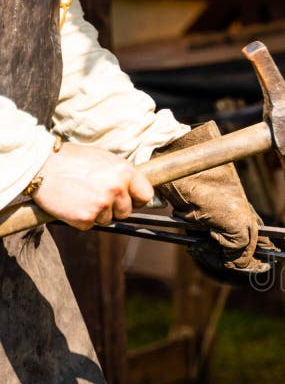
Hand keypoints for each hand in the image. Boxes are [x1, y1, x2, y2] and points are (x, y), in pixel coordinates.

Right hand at [32, 142, 152, 229]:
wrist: (39, 164)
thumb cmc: (71, 159)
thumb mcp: (103, 158)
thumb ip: (122, 174)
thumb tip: (138, 190)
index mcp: (124, 171)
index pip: (146, 195)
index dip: (137, 199)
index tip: (130, 200)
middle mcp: (117, 188)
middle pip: (126, 211)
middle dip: (114, 207)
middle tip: (95, 195)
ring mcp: (102, 204)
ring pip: (108, 220)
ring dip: (97, 213)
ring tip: (80, 196)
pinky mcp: (86, 218)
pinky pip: (90, 225)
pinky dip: (81, 219)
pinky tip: (72, 204)